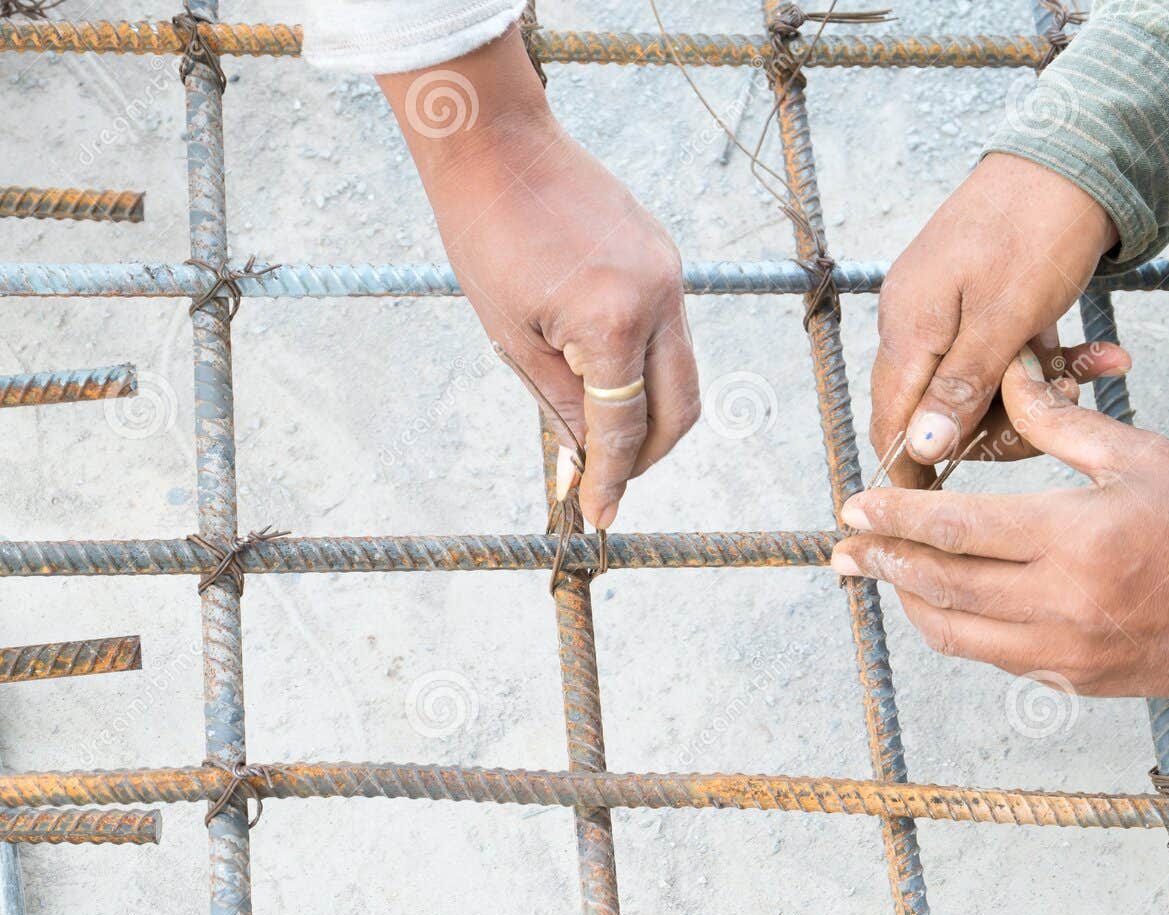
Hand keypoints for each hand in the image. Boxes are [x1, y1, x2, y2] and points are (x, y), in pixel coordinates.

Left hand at [379, 27, 696, 527]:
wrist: (497, 143)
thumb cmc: (487, 236)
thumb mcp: (514, 339)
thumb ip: (562, 404)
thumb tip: (587, 460)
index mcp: (615, 320)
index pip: (625, 425)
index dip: (611, 478)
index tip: (599, 516)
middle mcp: (660, 298)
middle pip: (679, 409)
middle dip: (645, 455)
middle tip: (605, 480)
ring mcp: (671, 274)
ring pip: (682, 374)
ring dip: (649, 415)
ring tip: (600, 434)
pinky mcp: (666, 258)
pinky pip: (671, 334)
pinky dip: (646, 369)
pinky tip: (604, 378)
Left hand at [834, 362, 1168, 700]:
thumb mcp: (1142, 457)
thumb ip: (1058, 424)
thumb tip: (1006, 378)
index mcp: (1075, 538)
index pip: (957, 528)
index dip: (896, 516)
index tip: (852, 505)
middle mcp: (1061, 603)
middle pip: (940, 586)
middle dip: (883, 562)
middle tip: (843, 548)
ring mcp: (1063, 649)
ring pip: (955, 632)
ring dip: (910, 600)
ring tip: (882, 571)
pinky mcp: (1071, 679)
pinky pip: (992, 654)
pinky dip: (957, 626)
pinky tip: (942, 600)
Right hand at [872, 153, 1121, 488]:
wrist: (1078, 153)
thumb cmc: (1038, 225)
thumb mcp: (1005, 316)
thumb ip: (961, 386)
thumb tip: (922, 449)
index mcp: (909, 327)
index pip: (891, 422)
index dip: (915, 468)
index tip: (945, 505)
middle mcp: (918, 324)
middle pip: (939, 413)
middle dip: (1003, 424)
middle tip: (1060, 408)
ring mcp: (950, 314)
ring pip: (981, 389)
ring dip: (1039, 393)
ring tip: (1095, 367)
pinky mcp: (984, 306)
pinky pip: (1006, 359)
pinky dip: (1049, 364)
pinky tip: (1100, 354)